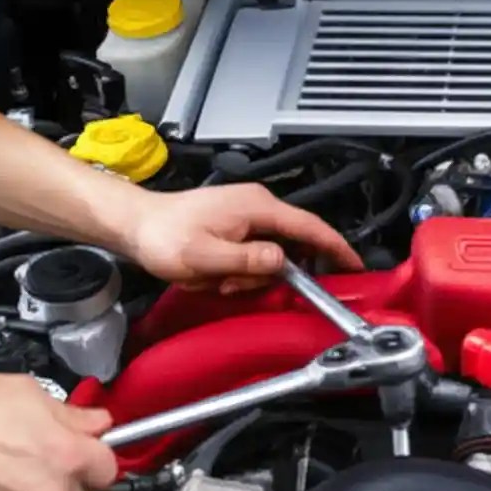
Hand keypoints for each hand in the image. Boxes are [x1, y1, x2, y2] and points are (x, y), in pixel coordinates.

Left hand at [125, 184, 363, 292]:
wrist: (134, 224)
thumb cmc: (164, 237)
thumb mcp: (206, 257)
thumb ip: (248, 260)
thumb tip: (283, 262)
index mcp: (257, 207)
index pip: (311, 227)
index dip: (336, 248)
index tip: (355, 265)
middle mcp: (258, 205)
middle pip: (290, 245)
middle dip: (270, 273)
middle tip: (236, 285)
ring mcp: (247, 213)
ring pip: (270, 253)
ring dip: (249, 274)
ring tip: (216, 279)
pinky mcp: (237, 223)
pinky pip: (255, 251)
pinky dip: (240, 268)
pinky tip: (215, 274)